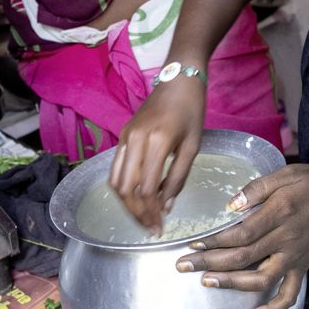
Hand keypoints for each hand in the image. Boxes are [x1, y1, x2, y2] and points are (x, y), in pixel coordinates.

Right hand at [110, 81, 207, 232]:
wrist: (178, 80)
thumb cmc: (191, 111)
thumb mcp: (192, 146)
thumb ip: (178, 178)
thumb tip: (166, 206)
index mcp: (157, 142)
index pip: (146, 188)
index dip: (151, 212)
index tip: (160, 227)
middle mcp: (135, 140)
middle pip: (126, 188)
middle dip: (136, 213)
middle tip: (150, 228)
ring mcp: (125, 137)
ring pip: (115, 180)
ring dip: (126, 203)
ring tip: (142, 216)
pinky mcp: (122, 135)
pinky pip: (115, 168)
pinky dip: (122, 187)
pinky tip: (135, 197)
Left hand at [175, 164, 308, 308]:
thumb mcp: (289, 173)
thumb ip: (258, 188)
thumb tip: (231, 206)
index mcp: (281, 213)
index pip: (242, 232)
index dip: (215, 240)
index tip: (193, 243)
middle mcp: (286, 240)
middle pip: (243, 257)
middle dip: (210, 262)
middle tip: (182, 265)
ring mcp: (294, 258)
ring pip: (260, 279)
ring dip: (231, 284)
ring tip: (206, 282)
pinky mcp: (301, 269)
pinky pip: (288, 296)